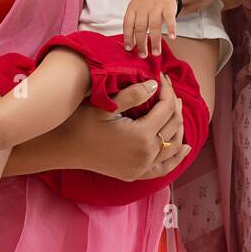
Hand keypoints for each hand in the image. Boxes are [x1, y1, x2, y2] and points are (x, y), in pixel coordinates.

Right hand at [60, 74, 190, 180]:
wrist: (64, 147)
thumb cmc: (82, 122)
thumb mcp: (107, 106)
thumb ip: (133, 95)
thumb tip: (155, 84)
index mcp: (141, 135)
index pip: (166, 108)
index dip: (167, 90)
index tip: (162, 77)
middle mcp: (146, 154)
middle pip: (173, 125)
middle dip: (174, 104)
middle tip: (168, 89)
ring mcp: (142, 167)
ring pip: (173, 145)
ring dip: (178, 126)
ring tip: (175, 108)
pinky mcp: (136, 174)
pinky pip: (164, 168)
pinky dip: (176, 158)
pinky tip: (186, 148)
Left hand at [124, 0, 177, 56]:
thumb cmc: (147, 3)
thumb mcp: (136, 9)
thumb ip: (133, 23)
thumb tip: (130, 45)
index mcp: (133, 9)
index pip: (128, 24)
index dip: (128, 37)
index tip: (129, 49)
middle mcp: (143, 8)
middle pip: (141, 27)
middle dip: (141, 43)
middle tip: (143, 55)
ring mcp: (156, 7)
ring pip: (154, 26)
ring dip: (155, 41)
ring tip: (156, 53)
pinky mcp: (168, 6)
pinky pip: (170, 18)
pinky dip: (171, 28)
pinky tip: (172, 37)